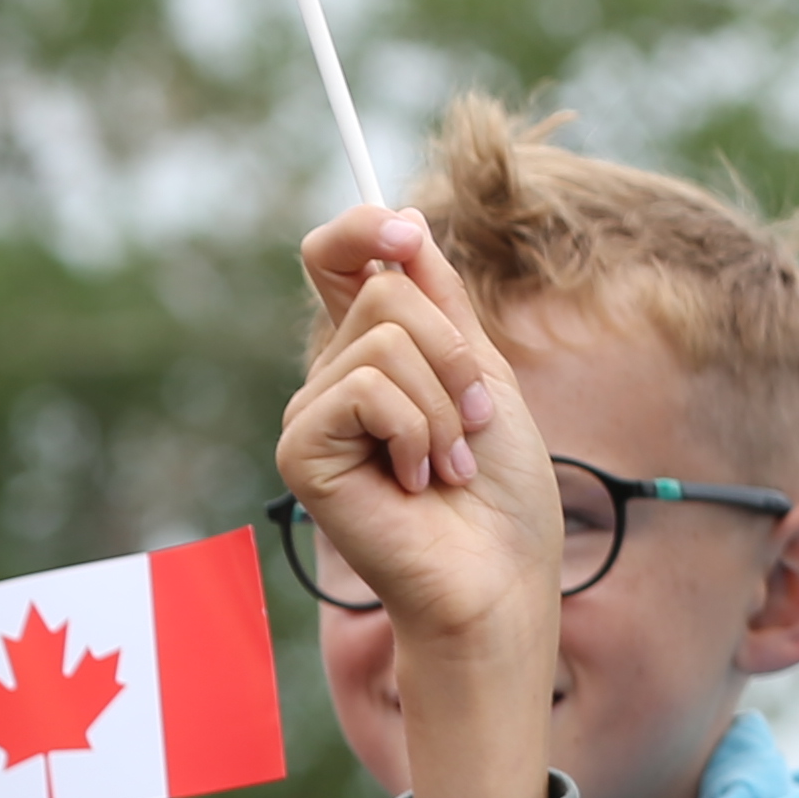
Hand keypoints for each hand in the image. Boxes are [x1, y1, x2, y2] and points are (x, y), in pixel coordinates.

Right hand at [276, 204, 563, 797]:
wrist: (497, 575)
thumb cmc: (498, 491)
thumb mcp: (481, 371)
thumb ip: (438, 300)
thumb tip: (402, 222)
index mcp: (370, 351)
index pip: (338, 253)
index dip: (366, 227)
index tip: (410, 234)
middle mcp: (331, 378)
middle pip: (387, 289)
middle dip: (455, 353)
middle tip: (471, 424)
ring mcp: (310, 415)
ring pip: (385, 338)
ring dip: (443, 404)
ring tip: (446, 464)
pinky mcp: (300, 451)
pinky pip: (366, 388)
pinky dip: (416, 432)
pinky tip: (416, 484)